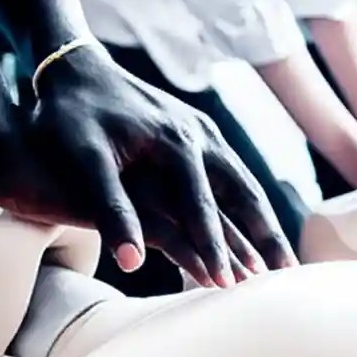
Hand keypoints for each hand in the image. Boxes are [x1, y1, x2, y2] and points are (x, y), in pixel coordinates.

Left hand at [0, 46, 295, 288]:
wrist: (75, 68)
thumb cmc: (71, 118)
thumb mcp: (84, 161)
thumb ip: (111, 209)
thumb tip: (130, 263)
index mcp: (174, 142)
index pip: (201, 207)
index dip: (214, 249)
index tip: (227, 287)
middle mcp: (198, 134)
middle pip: (245, 192)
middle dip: (266, 237)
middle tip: (286, 276)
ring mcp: (202, 130)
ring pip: (244, 182)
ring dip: (264, 221)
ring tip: (280, 259)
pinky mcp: (196, 131)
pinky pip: (232, 172)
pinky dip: (248, 203)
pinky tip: (252, 224)